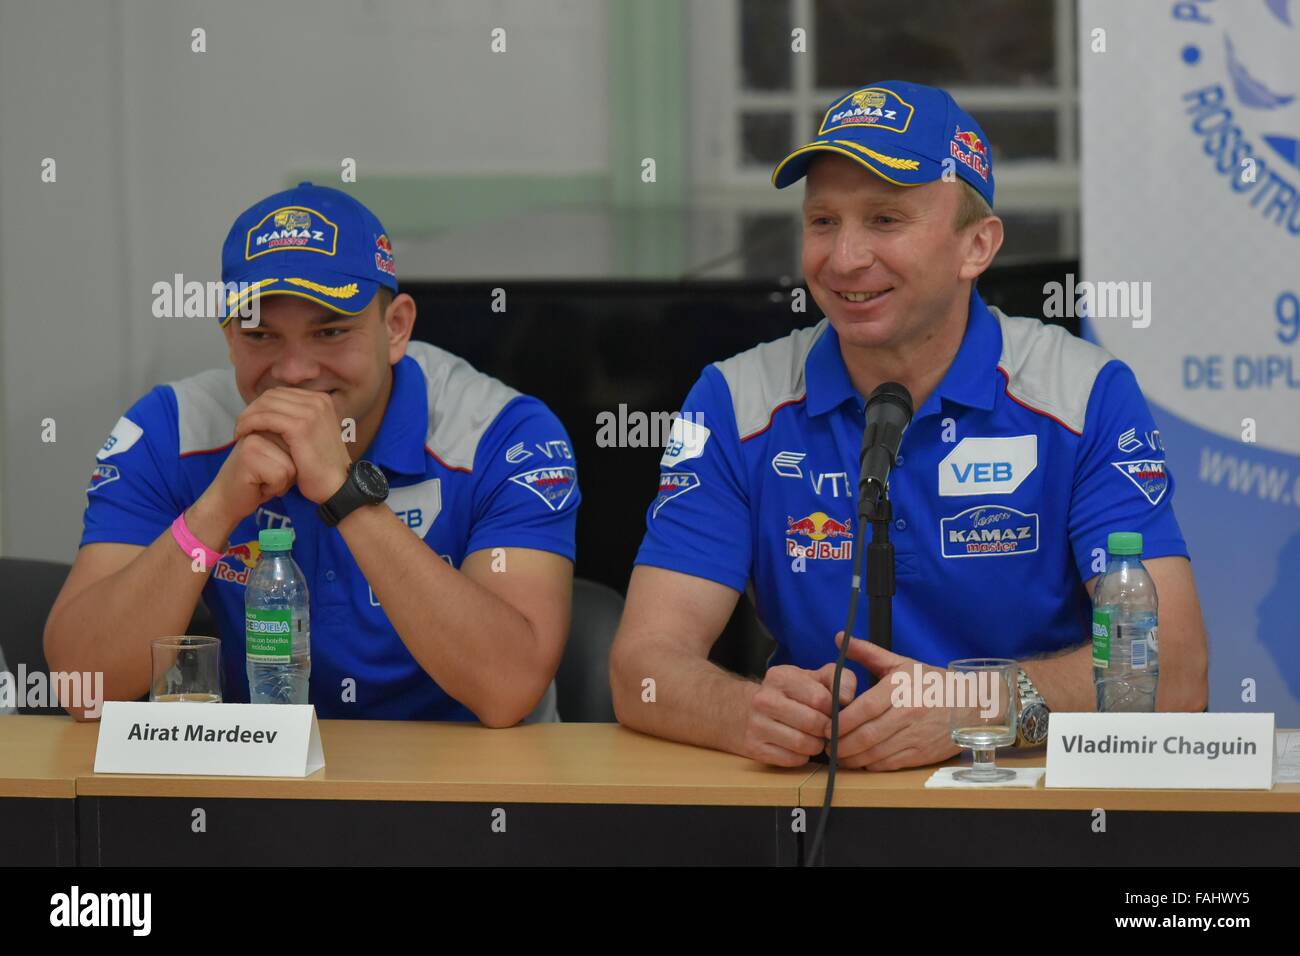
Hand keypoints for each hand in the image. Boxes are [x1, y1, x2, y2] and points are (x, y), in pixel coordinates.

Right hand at [199, 432, 297, 529]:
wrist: (227, 501)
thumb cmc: (258, 481)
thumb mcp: (279, 459)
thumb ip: (293, 446)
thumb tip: (315, 441)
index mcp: (268, 426)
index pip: (300, 443)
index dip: (293, 463)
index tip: (273, 467)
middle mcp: (259, 429)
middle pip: (297, 453)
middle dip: (288, 472)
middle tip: (267, 476)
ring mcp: (253, 441)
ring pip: (291, 466)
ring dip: (282, 481)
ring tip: (263, 481)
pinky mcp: (249, 458)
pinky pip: (281, 475)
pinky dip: (275, 487)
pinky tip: (259, 486)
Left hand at [233, 388, 352, 503]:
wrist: (338, 485)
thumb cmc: (323, 467)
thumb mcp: (315, 435)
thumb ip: (300, 420)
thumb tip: (277, 413)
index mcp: (321, 400)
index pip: (281, 394)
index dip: (262, 405)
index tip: (251, 421)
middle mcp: (318, 401)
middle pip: (272, 396)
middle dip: (252, 409)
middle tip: (241, 426)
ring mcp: (310, 412)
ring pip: (265, 405)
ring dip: (247, 416)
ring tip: (239, 432)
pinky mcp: (299, 426)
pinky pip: (264, 418)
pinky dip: (249, 424)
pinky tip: (242, 435)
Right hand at [741, 663, 856, 766]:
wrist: (752, 711)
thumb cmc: (794, 694)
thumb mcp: (816, 678)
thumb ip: (840, 679)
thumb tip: (847, 699)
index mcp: (780, 676)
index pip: (820, 698)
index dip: (833, 709)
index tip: (832, 711)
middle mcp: (763, 699)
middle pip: (812, 723)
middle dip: (827, 729)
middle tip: (827, 728)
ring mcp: (756, 724)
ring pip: (803, 744)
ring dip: (816, 745)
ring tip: (814, 738)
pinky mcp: (754, 747)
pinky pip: (792, 759)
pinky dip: (802, 757)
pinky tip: (799, 747)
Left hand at [824, 632, 960, 770]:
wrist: (973, 704)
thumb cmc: (933, 683)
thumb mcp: (901, 663)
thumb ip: (868, 652)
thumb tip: (839, 638)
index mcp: (901, 688)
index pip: (865, 708)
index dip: (842, 721)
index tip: (826, 726)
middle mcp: (909, 713)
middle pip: (867, 735)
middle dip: (842, 744)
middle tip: (827, 744)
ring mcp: (916, 736)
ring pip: (876, 753)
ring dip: (853, 758)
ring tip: (838, 755)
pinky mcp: (922, 754)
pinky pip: (890, 764)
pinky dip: (871, 766)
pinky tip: (860, 762)